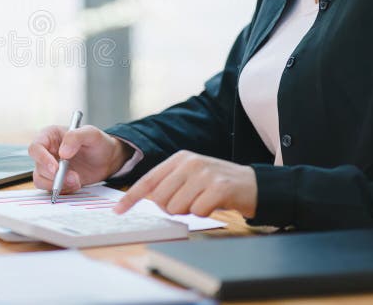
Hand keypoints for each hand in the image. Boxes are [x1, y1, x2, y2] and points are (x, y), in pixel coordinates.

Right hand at [28, 125, 133, 192]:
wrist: (107, 160)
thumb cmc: (98, 142)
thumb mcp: (91, 133)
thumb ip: (75, 137)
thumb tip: (62, 153)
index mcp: (49, 136)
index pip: (36, 148)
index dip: (42, 159)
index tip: (55, 168)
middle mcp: (46, 152)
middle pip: (38, 167)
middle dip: (54, 175)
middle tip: (73, 177)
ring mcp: (50, 167)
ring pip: (41, 180)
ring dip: (58, 184)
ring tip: (77, 181)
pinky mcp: (56, 180)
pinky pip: (51, 189)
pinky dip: (63, 190)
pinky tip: (76, 184)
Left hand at [114, 150, 256, 217]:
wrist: (254, 184)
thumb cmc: (217, 184)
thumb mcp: (191, 176)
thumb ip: (169, 183)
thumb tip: (149, 200)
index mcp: (179, 158)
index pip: (148, 181)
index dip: (132, 197)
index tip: (118, 210)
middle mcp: (190, 163)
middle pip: (161, 200)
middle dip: (172, 208)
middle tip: (190, 202)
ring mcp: (205, 174)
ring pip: (177, 208)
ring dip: (189, 211)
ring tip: (203, 201)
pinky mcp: (219, 188)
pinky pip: (197, 212)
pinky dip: (204, 214)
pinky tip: (214, 204)